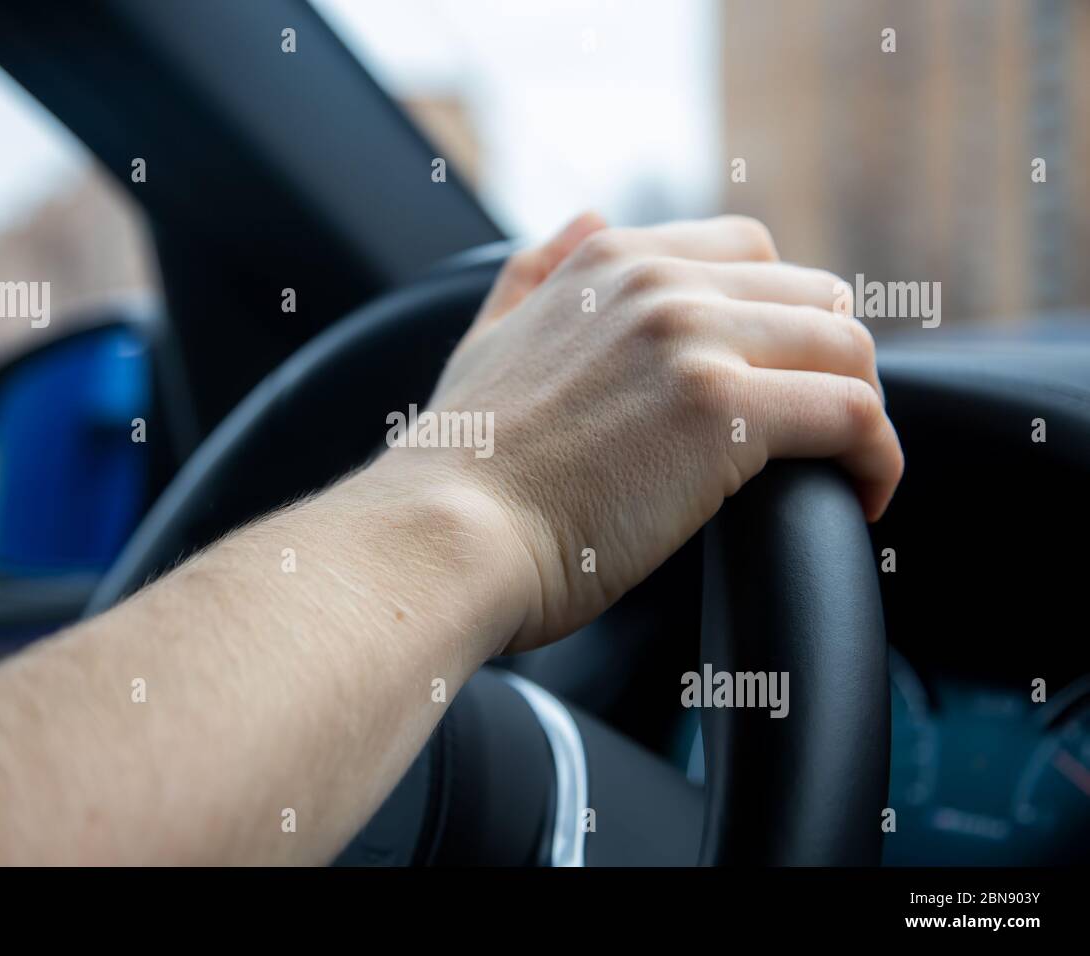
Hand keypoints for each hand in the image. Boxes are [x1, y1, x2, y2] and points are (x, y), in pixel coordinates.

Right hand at [372, 214, 902, 652]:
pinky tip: (863, 498)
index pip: (752, 253)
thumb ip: (537, 271)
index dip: (782, 318)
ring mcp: (693, 340)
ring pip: (847, 347)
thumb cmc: (463, 467)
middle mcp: (658, 283)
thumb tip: (586, 216)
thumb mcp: (486, 338)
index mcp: (611, 262)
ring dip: (860, 409)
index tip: (781, 382)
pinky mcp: (725, 413)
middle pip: (814, 294)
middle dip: (827, 364)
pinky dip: (877, 457)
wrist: (443, 534)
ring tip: (847, 468)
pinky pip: (854, 414)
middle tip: (818, 437)